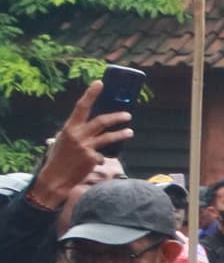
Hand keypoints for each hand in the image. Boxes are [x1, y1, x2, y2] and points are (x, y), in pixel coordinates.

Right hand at [34, 80, 131, 205]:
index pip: (81, 107)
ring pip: (108, 137)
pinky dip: (101, 157)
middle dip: (117, 117)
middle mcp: (77, 135)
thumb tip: (84, 125)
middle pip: (101, 121)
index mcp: (69, 128)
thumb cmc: (57, 159)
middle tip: (127, 115)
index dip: (91, 94)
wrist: (54, 179)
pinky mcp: (91, 158)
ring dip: (121, 134)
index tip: (100, 83)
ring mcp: (85, 147)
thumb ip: (73, 132)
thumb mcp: (60, 141)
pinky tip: (99, 161)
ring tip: (130, 132)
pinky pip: (102, 155)